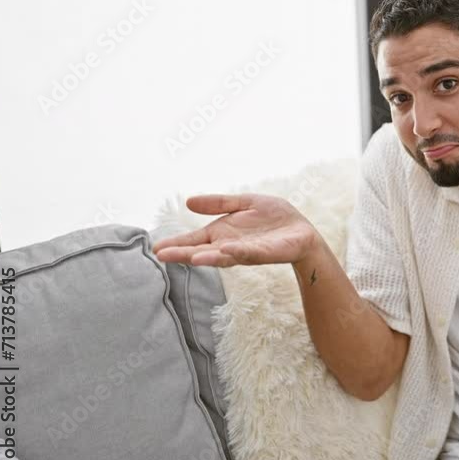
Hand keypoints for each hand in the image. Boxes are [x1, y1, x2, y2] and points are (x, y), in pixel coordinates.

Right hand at [151, 193, 321, 266]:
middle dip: (183, 254)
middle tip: (162, 256)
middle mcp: (230, 246)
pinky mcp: (265, 252)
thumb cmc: (274, 218)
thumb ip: (219, 203)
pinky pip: (249, 252)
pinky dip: (237, 251)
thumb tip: (188, 202)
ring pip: (223, 256)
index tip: (156, 248)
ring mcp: (247, 251)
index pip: (194, 240)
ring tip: (190, 258)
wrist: (302, 231)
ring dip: (207, 257)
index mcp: (222, 234)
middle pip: (202, 252)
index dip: (177, 244)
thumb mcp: (244, 203)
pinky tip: (224, 249)